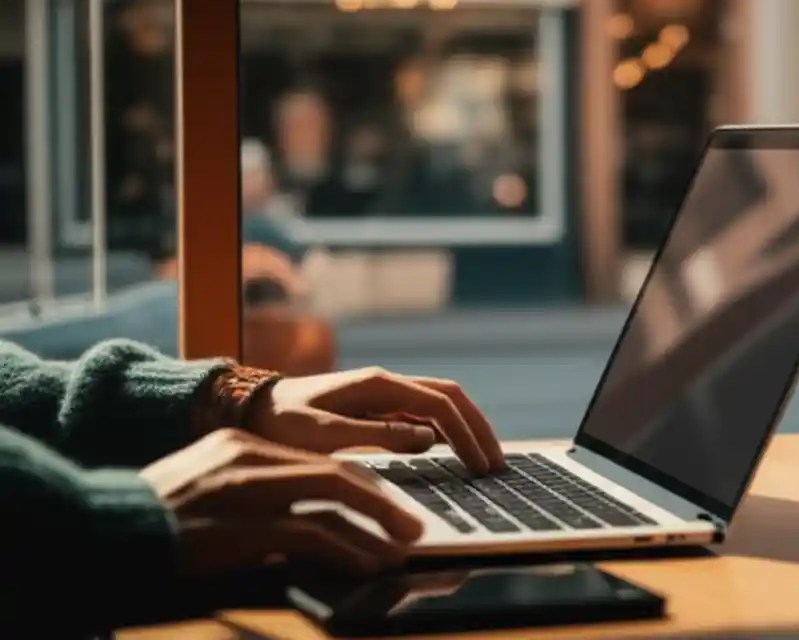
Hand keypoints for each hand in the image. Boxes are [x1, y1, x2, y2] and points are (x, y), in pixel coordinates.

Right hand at [140, 429, 423, 576]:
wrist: (104, 531)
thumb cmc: (157, 521)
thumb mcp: (213, 493)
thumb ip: (259, 496)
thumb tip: (308, 522)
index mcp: (244, 445)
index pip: (319, 460)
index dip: (363, 485)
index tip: (390, 505)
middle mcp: (249, 457)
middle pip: (336, 473)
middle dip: (381, 502)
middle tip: (412, 527)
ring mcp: (245, 489)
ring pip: (332, 498)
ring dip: (375, 527)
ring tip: (400, 550)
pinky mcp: (240, 525)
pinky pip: (311, 534)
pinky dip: (347, 550)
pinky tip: (367, 566)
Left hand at [245, 367, 504, 473]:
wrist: (249, 411)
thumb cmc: (281, 425)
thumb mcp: (324, 435)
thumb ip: (377, 435)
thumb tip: (429, 439)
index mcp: (379, 385)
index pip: (440, 405)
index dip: (467, 434)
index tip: (481, 467)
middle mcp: (388, 384)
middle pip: (451, 397)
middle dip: (478, 428)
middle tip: (496, 464)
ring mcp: (384, 394)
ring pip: (441, 404)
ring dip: (466, 428)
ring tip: (483, 461)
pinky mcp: (378, 408)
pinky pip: (424, 415)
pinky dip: (447, 433)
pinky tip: (453, 455)